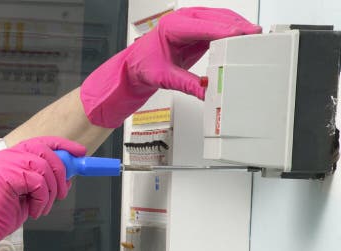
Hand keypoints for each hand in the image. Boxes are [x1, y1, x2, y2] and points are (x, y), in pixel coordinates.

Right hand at [0, 136, 85, 239]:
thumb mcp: (26, 196)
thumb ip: (42, 183)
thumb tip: (67, 177)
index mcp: (5, 158)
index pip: (37, 142)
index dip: (60, 145)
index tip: (78, 153)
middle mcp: (2, 156)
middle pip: (43, 149)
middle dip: (61, 169)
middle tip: (63, 191)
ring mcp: (2, 163)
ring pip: (43, 166)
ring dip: (50, 191)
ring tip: (42, 208)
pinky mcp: (5, 174)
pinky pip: (37, 181)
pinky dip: (41, 199)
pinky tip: (32, 211)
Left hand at [80, 7, 261, 127]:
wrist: (134, 66)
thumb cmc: (143, 65)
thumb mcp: (163, 77)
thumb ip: (185, 83)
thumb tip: (205, 91)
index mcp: (172, 26)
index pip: (203, 26)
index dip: (224, 30)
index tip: (242, 34)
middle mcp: (183, 20)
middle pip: (216, 18)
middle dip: (237, 26)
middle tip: (256, 35)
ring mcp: (191, 22)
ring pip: (220, 19)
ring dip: (237, 27)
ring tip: (255, 36)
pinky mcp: (197, 30)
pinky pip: (218, 27)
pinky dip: (231, 32)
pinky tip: (243, 39)